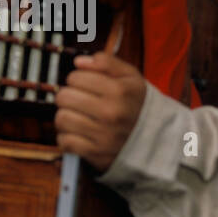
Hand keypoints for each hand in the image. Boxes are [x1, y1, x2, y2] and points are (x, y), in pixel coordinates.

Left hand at [54, 52, 146, 170]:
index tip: (83, 84)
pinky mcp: (96, 154)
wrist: (155, 138)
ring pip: (62, 119)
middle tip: (76, 99)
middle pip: (64, 97)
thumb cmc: (136, 103)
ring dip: (65, 116)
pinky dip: (67, 137)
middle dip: (67, 95)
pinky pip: (65, 142)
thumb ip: (106, 63)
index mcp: (119, 91)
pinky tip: (78, 133)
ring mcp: (103, 136)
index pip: (76, 78)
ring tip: (76, 115)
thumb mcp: (130, 77)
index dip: (76, 78)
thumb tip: (78, 62)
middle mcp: (111, 113)